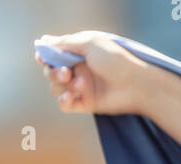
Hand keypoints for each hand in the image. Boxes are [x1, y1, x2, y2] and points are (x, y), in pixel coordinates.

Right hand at [34, 30, 148, 115]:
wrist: (138, 85)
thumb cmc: (117, 60)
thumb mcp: (90, 44)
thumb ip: (66, 43)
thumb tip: (43, 41)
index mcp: (78, 53)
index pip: (52, 54)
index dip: (44, 56)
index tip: (42, 57)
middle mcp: (78, 69)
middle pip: (50, 71)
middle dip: (53, 72)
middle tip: (66, 74)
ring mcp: (82, 87)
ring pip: (55, 87)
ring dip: (62, 85)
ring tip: (82, 84)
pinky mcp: (87, 103)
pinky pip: (65, 105)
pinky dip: (63, 101)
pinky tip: (70, 97)